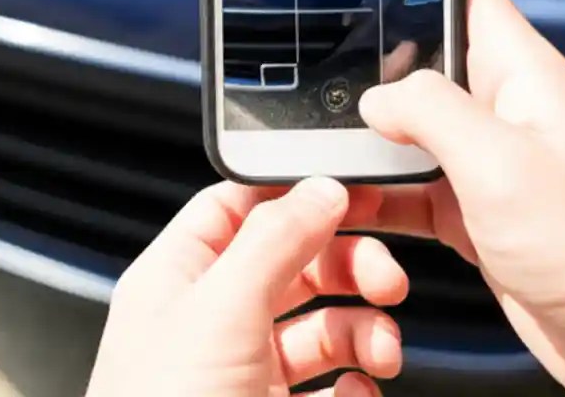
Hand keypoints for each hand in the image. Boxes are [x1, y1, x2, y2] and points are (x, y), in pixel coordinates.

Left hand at [87, 178, 407, 396]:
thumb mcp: (218, 311)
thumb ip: (273, 239)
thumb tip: (321, 188)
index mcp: (177, 280)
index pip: (239, 207)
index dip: (298, 196)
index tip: (356, 194)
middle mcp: (209, 322)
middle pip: (294, 264)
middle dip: (348, 267)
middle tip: (388, 280)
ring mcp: (241, 375)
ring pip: (320, 327)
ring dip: (363, 331)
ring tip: (381, 353)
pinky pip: (329, 389)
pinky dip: (354, 387)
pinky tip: (357, 395)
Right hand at [358, 0, 564, 396]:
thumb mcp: (500, 162)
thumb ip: (432, 112)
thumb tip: (378, 95)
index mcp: (523, 75)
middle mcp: (504, 111)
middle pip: (425, 65)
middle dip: (375, 74)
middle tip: (326, 93)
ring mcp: (488, 163)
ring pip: (411, 131)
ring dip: (372, 143)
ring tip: (331, 155)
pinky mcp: (475, 212)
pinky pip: (413, 190)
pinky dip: (382, 196)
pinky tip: (354, 205)